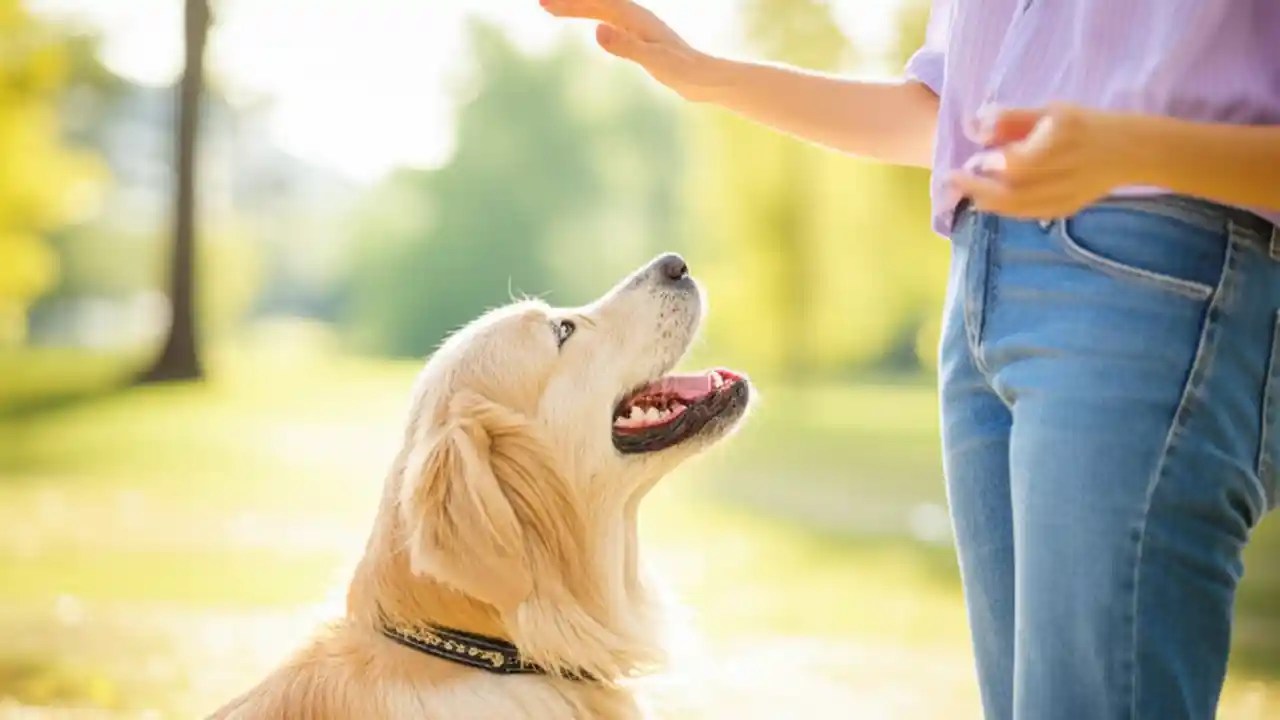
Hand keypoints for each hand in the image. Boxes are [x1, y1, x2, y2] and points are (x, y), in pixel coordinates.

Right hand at [540, 0, 724, 100]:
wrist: (705, 79)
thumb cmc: (682, 71)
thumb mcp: (653, 60)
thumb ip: (625, 46)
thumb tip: (596, 29)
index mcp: (635, 19)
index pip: (596, 4)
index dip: (570, 3)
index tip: (545, 3)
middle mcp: (635, 17)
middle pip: (596, 3)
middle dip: (568, 1)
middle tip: (540, 2)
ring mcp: (638, 27)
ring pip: (602, 10)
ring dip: (578, 7)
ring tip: (553, 9)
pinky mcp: (641, 38)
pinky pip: (611, 21)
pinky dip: (594, 16)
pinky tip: (592, 23)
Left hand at [946, 103, 1132, 219]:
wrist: (1133, 152)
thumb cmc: (1087, 125)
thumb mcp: (1052, 111)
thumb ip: (1012, 119)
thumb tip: (973, 125)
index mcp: (1065, 137)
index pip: (1023, 161)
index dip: (996, 163)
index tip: (975, 159)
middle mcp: (1067, 168)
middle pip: (1016, 189)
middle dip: (978, 188)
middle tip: (953, 179)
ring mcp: (1068, 193)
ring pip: (1018, 206)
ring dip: (986, 199)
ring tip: (965, 189)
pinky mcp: (1067, 208)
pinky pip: (1028, 212)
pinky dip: (1004, 208)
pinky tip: (987, 200)